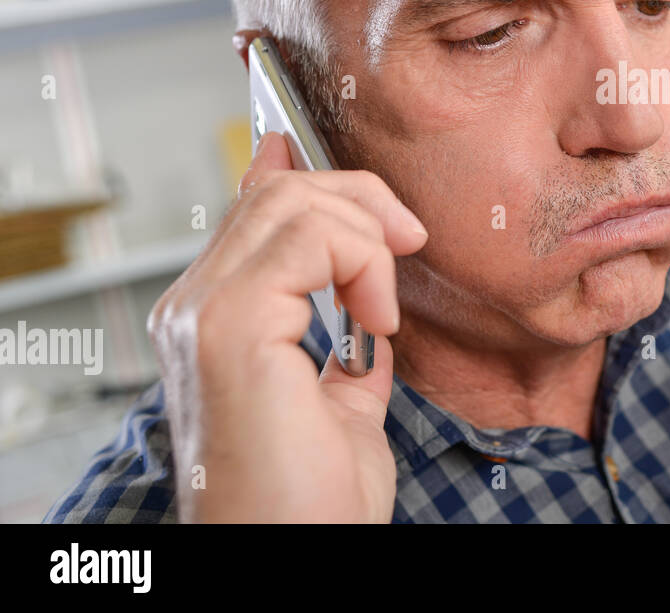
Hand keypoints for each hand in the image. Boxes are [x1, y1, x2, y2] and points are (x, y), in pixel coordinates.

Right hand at [146, 131, 428, 521]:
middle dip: (360, 201)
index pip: (251, 215)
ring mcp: (204, 314)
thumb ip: (345, 348)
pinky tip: (377, 322)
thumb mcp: (341, 406)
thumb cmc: (310, 507)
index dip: (298, 173)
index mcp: (212, 324)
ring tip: (385, 304)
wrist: (292, 561)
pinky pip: (310, 238)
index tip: (350, 176)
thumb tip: (368, 304)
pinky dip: (363, 264)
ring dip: (366, 234)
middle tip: (410, 242)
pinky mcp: (231, 326)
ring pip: (292, 202)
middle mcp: (193, 310)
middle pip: (276, 194)